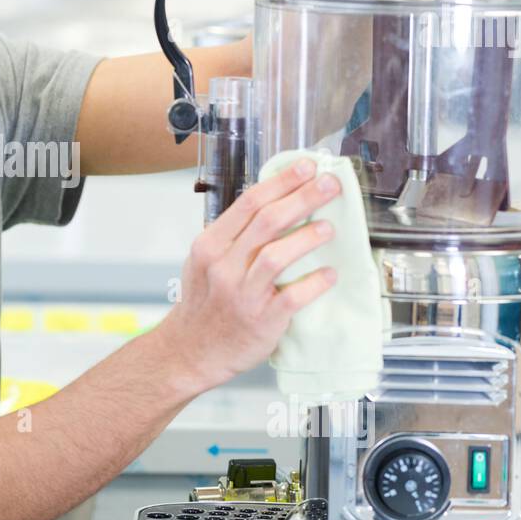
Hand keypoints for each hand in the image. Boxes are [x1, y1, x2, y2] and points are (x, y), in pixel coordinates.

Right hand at [156, 157, 341, 392]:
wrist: (191, 351)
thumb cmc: (205, 305)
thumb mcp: (206, 262)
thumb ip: (235, 236)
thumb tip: (277, 204)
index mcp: (210, 245)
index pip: (249, 202)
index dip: (282, 181)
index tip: (306, 167)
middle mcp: (223, 266)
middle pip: (267, 221)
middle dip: (303, 198)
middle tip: (329, 185)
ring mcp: (241, 293)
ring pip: (276, 256)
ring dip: (307, 237)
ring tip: (329, 228)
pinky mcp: (260, 320)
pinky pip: (292, 297)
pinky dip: (313, 283)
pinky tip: (329, 274)